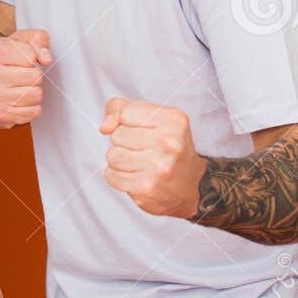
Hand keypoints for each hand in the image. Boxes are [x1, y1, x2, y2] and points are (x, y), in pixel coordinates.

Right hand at [0, 29, 50, 127]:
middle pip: (36, 77)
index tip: (21, 61)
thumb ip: (38, 40)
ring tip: (19, 89)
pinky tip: (18, 102)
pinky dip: (31, 108)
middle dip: (34, 76)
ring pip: (36, 95)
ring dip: (33, 92)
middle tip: (21, 76)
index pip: (31, 57)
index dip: (32, 59)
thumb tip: (46, 59)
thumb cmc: (3, 61)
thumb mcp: (18, 40)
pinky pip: (34, 112)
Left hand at [100, 97, 204, 218]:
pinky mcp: (146, 187)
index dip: (126, 122)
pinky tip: (136, 176)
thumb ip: (121, 109)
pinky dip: (118, 176)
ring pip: (112, 155)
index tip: (141, 130)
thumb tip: (105, 126)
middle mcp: (169, 143)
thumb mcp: (154, 118)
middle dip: (124, 142)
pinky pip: (111, 176)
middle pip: (117, 135)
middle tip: (143, 150)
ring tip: (139, 163)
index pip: (126, 112)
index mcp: (174, 120)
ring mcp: (158, 167)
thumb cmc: (168, 148)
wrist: (191, 186)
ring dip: (120, 160)